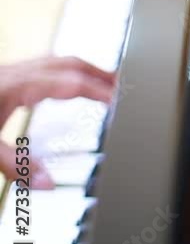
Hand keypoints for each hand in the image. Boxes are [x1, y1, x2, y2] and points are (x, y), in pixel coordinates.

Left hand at [0, 57, 116, 188]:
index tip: (120, 101)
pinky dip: (64, 74)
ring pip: (57, 61)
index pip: (72, 82)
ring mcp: (9, 70)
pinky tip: (64, 89)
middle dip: (101, 75)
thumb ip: (16, 165)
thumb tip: (46, 182)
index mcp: (17, 85)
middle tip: (124, 88)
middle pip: (71, 64)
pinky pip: (43, 66)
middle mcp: (15, 73)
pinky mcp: (4, 75)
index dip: (101, 90)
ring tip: (103, 85)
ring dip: (84, 72)